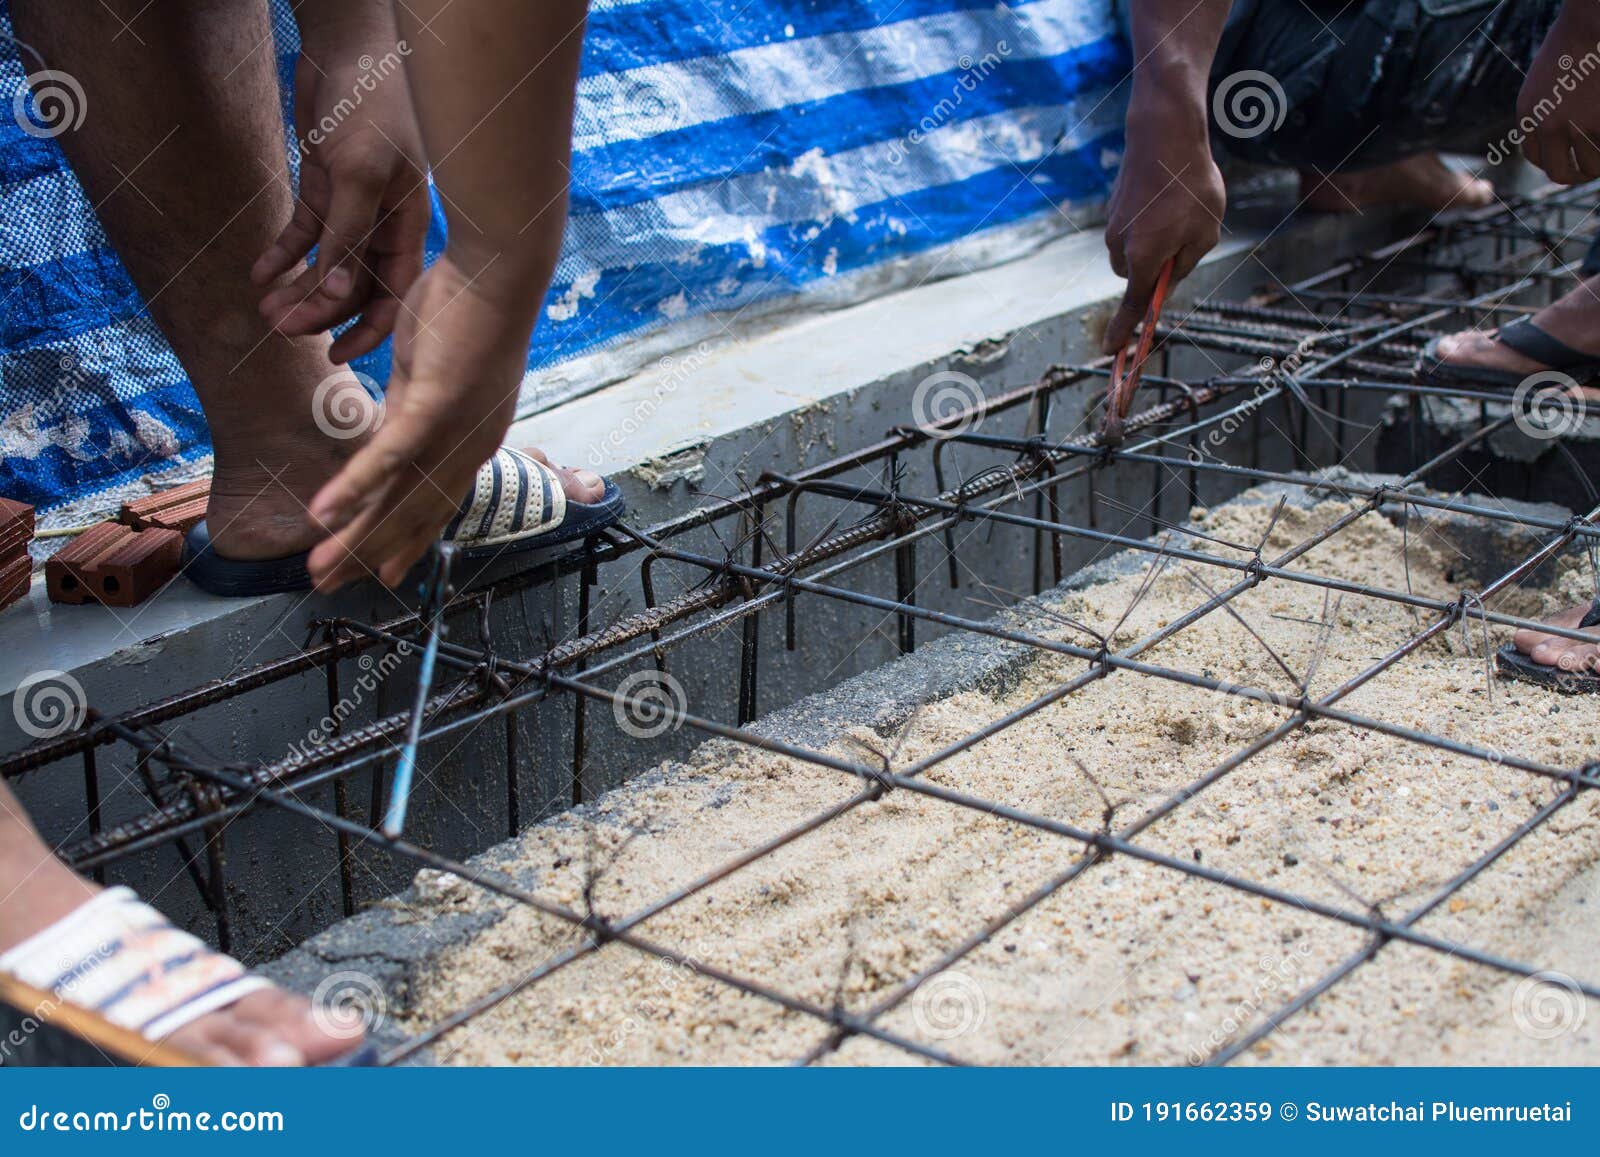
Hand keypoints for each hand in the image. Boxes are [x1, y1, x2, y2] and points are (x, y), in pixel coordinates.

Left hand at [253, 41, 431, 362]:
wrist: (347, 46)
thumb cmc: (370, 106)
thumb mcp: (358, 174)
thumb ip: (346, 235)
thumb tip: (335, 294)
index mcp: (408, 225)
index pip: (393, 292)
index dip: (369, 329)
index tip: (335, 356)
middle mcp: (382, 221)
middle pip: (353, 282)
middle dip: (317, 309)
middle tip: (277, 328)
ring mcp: (352, 204)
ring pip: (324, 262)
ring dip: (295, 287)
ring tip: (263, 307)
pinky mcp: (323, 184)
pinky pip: (302, 232)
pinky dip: (281, 254)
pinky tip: (259, 272)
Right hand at [306, 253, 532, 589]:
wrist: (497, 269)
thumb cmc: (464, 310)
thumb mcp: (429, 373)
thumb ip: (410, 408)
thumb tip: (388, 427)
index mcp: (469, 440)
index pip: (433, 503)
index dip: (406, 541)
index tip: (382, 572)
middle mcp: (468, 445)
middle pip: (413, 513)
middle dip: (369, 553)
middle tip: (329, 585)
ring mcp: (454, 426)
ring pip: (398, 496)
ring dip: (354, 536)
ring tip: (319, 569)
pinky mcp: (436, 399)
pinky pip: (390, 454)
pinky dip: (356, 487)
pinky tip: (324, 513)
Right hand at [1103, 92, 1224, 352]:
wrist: (1164, 134)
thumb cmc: (1191, 184)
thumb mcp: (1205, 232)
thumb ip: (1186, 263)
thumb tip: (1167, 277)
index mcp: (1144, 259)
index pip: (1132, 306)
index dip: (1123, 331)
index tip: (1111, 351)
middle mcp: (1120, 247)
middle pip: (1135, 277)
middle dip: (1154, 270)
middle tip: (1185, 241)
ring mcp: (1113, 226)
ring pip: (1132, 252)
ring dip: (1152, 243)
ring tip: (1180, 209)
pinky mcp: (1114, 209)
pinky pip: (1131, 229)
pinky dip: (1148, 222)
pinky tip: (1168, 195)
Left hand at [1518, 6, 1599, 183]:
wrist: (1591, 22)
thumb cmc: (1573, 42)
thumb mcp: (1545, 79)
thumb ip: (1546, 108)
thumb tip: (1559, 136)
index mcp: (1528, 115)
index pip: (1536, 157)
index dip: (1554, 161)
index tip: (1568, 158)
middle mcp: (1547, 126)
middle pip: (1559, 173)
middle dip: (1575, 176)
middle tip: (1588, 172)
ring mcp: (1577, 125)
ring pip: (1591, 166)